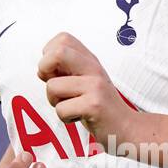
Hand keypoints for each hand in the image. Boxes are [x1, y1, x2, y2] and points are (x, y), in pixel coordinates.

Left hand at [37, 31, 138, 151]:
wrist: (126, 128)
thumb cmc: (100, 106)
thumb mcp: (85, 82)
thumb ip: (65, 72)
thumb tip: (41, 69)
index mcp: (90, 60)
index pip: (63, 39)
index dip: (49, 54)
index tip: (56, 72)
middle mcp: (93, 68)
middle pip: (57, 53)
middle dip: (44, 69)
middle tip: (54, 85)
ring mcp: (95, 86)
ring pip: (53, 86)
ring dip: (54, 101)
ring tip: (70, 107)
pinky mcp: (94, 105)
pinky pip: (61, 109)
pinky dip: (64, 118)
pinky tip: (78, 118)